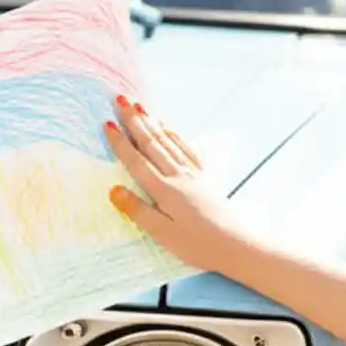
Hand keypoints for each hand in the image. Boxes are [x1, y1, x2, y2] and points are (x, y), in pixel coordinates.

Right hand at [103, 94, 245, 272]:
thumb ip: (137, 211)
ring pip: (168, 141)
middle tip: (121, 100)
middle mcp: (177, 175)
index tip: (107, 123)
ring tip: (140, 107)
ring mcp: (193, 173)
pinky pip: (186, 148)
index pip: (136, 161)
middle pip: (152, 143)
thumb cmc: (199, 245)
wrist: (238, 244)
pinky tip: (169, 127)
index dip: (120, 143)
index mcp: (164, 190)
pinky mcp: (205, 176)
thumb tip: (113, 190)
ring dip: (152, 123)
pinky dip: (175, 134)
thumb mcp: (163, 234)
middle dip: (134, 121)